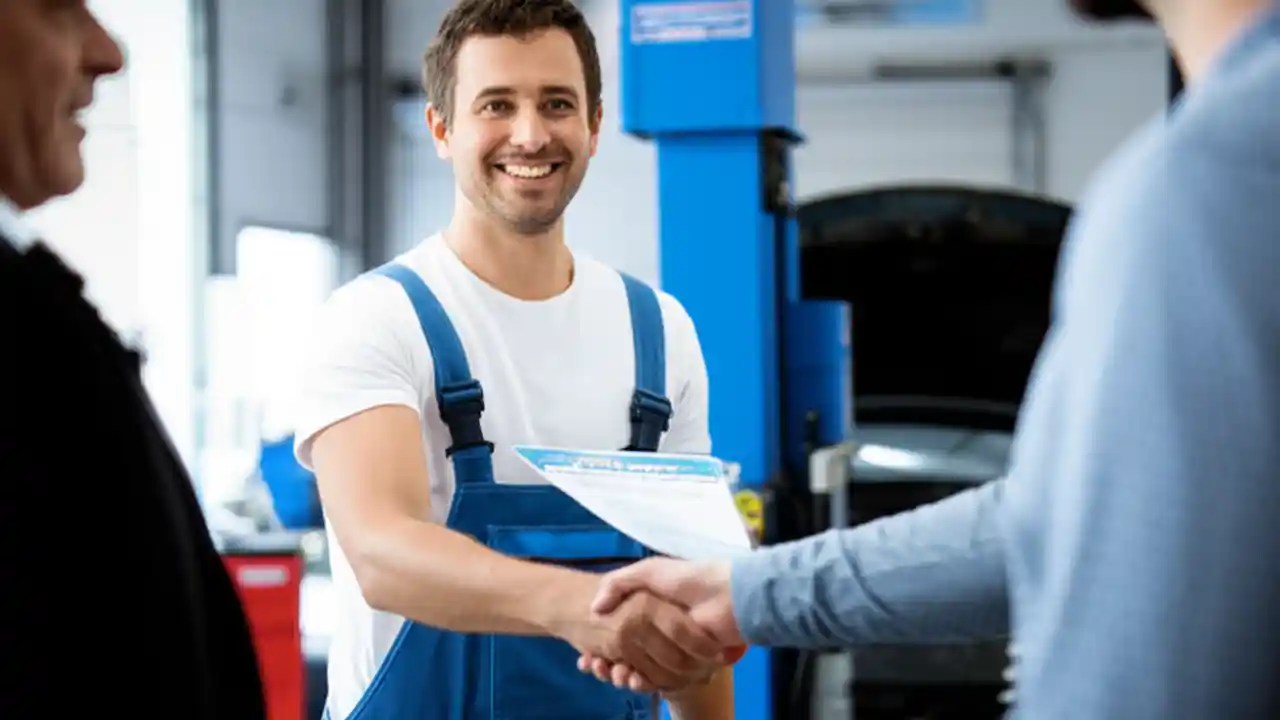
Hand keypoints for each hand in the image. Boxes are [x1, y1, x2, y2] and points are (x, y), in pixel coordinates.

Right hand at [547, 573, 722, 691]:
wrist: (727, 595)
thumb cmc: (687, 579)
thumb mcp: (648, 571)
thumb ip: (619, 584)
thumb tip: (594, 608)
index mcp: (653, 612)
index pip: (622, 633)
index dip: (604, 644)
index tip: (589, 652)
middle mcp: (662, 633)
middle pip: (629, 655)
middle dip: (611, 663)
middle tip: (597, 665)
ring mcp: (675, 650)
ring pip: (641, 670)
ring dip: (624, 675)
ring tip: (613, 673)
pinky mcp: (688, 667)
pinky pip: (661, 680)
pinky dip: (643, 682)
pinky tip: (629, 678)